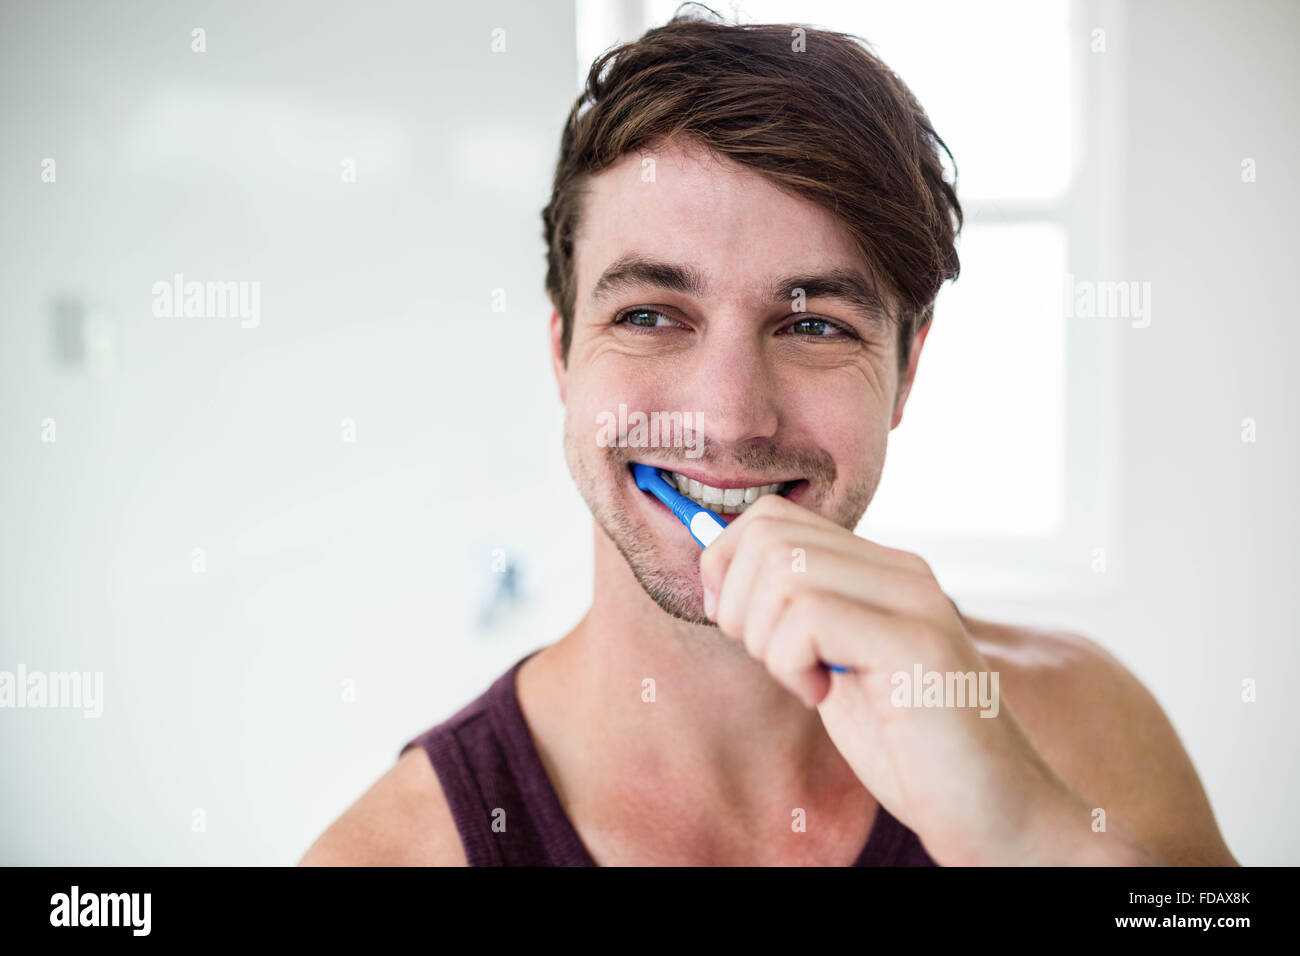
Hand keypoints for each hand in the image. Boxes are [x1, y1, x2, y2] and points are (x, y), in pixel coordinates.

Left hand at [698, 493, 1151, 864]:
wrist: (993, 812)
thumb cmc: (909, 750)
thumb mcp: (836, 667)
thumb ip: (795, 617)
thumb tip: (720, 574)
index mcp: (880, 569)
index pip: (774, 517)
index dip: (727, 564)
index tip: (736, 624)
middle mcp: (901, 571)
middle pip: (770, 534)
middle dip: (737, 602)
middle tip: (772, 659)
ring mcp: (913, 601)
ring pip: (784, 571)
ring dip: (767, 638)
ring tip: (805, 681)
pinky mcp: (916, 642)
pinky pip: (809, 617)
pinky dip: (791, 664)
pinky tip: (824, 696)